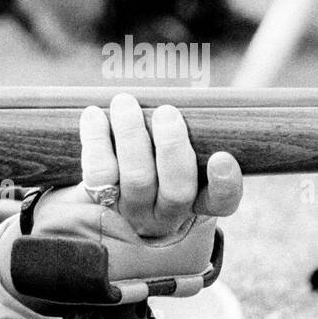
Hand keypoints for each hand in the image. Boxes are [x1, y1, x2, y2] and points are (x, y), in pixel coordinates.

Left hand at [0, 93, 242, 307]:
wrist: (93, 206)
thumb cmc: (150, 171)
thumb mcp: (174, 166)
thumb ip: (184, 143)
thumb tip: (185, 101)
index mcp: (197, 206)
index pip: (221, 202)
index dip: (225, 184)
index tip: (222, 157)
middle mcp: (165, 217)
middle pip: (176, 189)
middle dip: (171, 146)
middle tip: (166, 112)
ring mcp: (130, 215)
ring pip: (136, 178)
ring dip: (131, 136)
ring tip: (125, 103)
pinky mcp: (97, 204)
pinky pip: (98, 173)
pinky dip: (96, 140)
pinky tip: (93, 115)